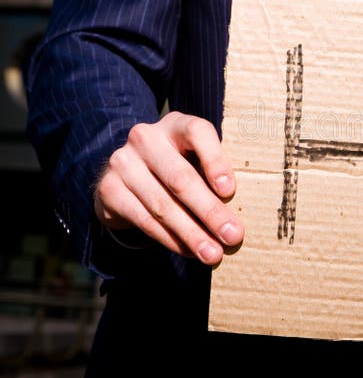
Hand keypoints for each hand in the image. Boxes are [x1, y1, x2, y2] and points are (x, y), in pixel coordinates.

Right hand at [94, 111, 243, 264]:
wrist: (129, 174)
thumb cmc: (180, 165)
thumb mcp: (196, 158)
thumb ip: (214, 174)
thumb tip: (238, 215)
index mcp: (177, 124)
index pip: (197, 132)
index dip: (215, 160)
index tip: (229, 191)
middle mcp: (146, 138)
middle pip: (181, 178)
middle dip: (210, 211)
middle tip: (232, 235)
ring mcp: (123, 162)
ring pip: (163, 204)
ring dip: (191, 233)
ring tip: (213, 253)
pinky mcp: (109, 189)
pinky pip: (144, 220)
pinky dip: (170, 239)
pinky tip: (189, 251)